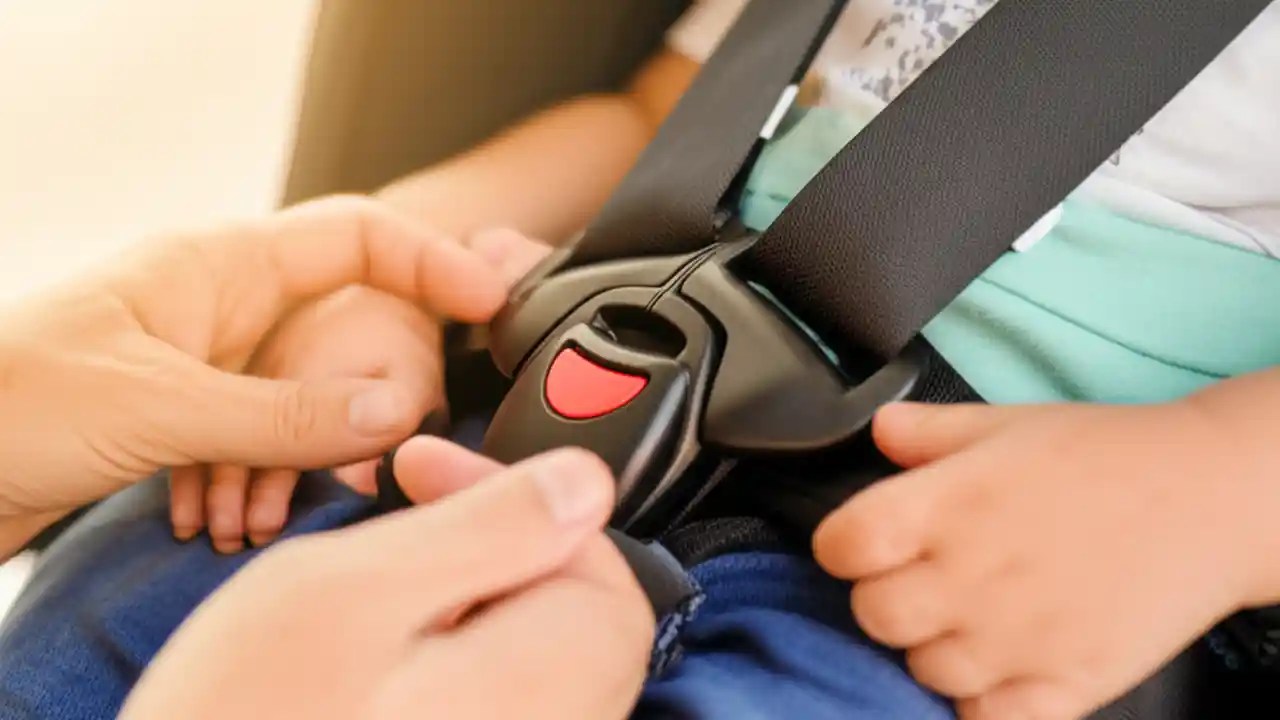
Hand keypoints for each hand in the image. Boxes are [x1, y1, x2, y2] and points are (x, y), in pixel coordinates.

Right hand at [120, 445, 653, 719]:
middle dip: (492, 547)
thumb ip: (488, 529)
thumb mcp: (354, 591)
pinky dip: (444, 658)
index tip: (430, 472)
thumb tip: (585, 483)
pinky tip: (376, 653)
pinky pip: (489, 700)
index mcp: (541, 686)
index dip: (520, 501)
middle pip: (567, 617)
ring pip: (527, 659)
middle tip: (402, 518)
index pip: (598, 570)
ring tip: (376, 587)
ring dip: (465, 600)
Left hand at [168, 228, 550, 551]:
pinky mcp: (170, 414)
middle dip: (371, 393)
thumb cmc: (4, 397)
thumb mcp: (155, 407)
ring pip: (294, 397)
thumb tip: (397, 416)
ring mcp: (194, 361)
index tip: (493, 305)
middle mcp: (219, 307)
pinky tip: (224, 526)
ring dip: (298, 458)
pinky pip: (242, 439)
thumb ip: (283, 414)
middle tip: (408, 451)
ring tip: (271, 517)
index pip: (358, 235)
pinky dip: (247, 482)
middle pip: (339, 326)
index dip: (434, 262)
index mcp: (219, 267)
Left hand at [814, 372, 1279, 719]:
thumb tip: (878, 434)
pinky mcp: (1064, 685)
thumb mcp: (1007, 423)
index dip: (843, 545)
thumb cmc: (1106, 455)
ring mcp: (1017, 638)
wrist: (1210, 497)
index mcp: (948, 503)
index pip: (841, 546)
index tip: (868, 541)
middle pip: (874, 614)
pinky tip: (1003, 666)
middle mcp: (972, 575)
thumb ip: (930, 432)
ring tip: (975, 616)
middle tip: (926, 579)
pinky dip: (983, 701)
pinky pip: (986, 719)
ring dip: (935, 648)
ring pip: (923, 670)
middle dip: (886, 596)